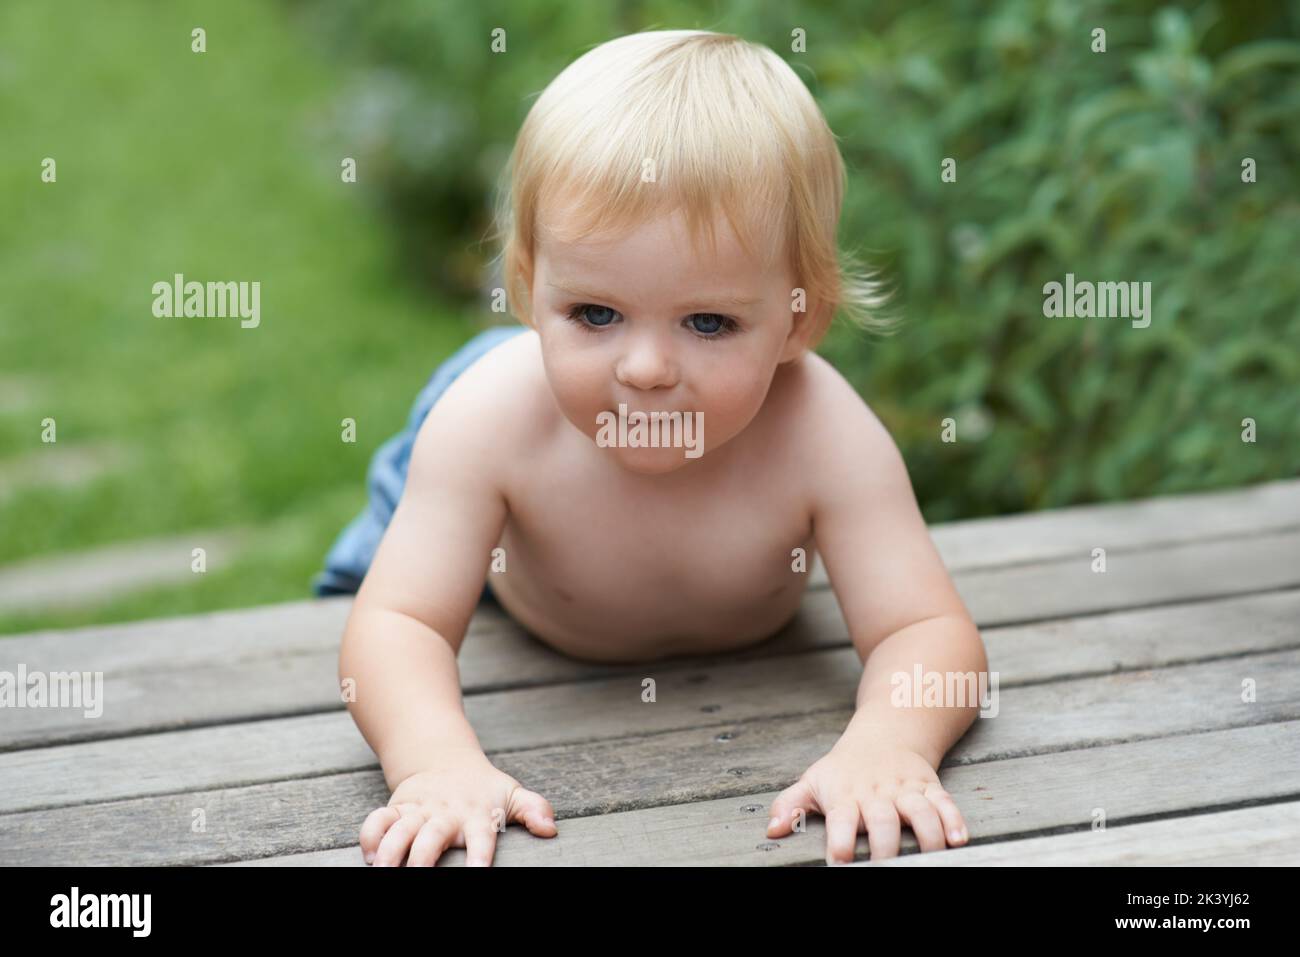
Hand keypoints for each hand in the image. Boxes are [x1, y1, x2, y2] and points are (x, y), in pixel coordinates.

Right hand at [360, 747, 557, 865]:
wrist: (446, 758)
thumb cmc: (483, 789)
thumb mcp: (512, 794)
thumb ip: (534, 809)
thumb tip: (550, 828)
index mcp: (476, 815)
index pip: (481, 839)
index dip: (479, 857)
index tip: (477, 874)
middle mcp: (445, 814)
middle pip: (431, 837)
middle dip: (422, 859)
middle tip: (418, 875)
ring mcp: (418, 810)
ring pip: (399, 829)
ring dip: (389, 851)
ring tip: (383, 870)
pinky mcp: (396, 808)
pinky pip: (377, 820)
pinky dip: (369, 835)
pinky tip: (369, 856)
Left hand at [766, 740, 968, 863]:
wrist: (884, 734)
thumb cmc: (843, 769)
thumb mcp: (813, 781)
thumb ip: (791, 805)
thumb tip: (771, 831)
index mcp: (846, 796)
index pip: (841, 819)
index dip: (840, 841)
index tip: (839, 861)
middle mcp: (878, 795)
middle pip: (884, 820)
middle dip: (885, 846)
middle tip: (885, 867)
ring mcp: (906, 791)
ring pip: (921, 811)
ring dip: (928, 834)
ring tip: (933, 856)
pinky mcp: (930, 789)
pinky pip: (946, 802)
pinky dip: (955, 819)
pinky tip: (959, 838)